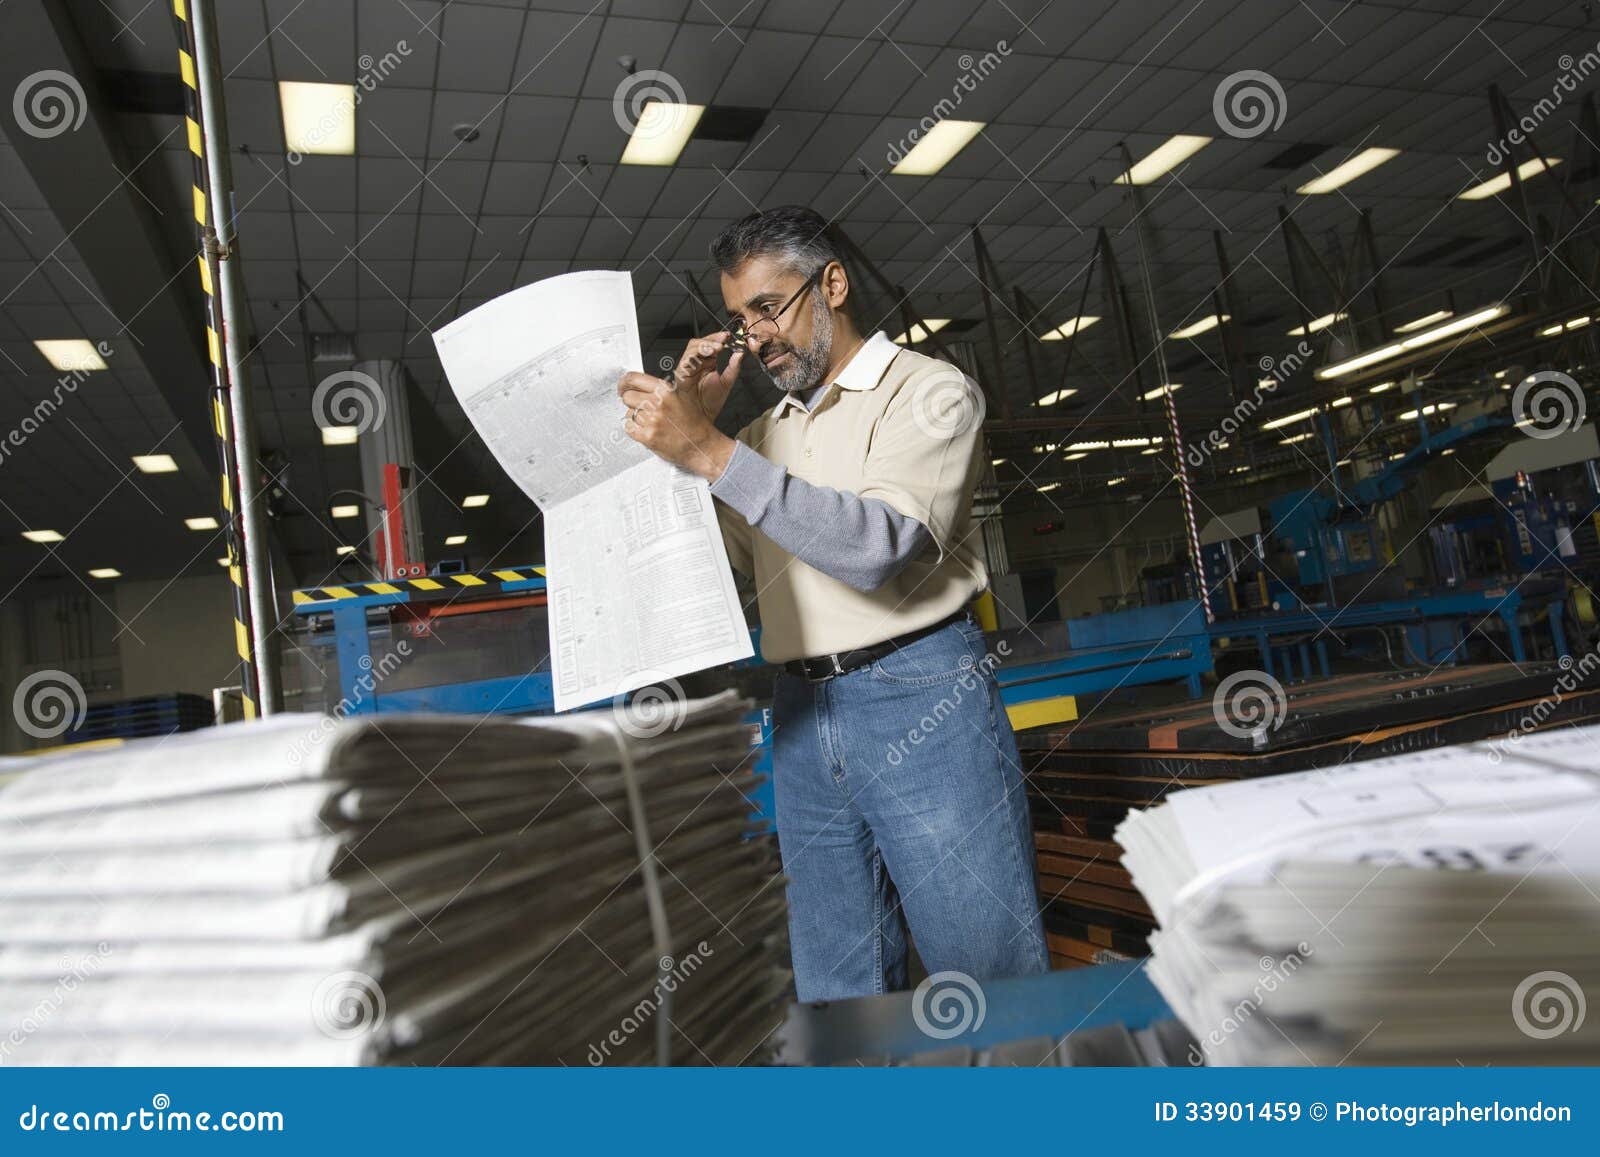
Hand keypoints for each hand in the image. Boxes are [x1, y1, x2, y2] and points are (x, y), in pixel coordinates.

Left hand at [617, 368, 734, 481]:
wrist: (700, 445)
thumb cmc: (694, 423)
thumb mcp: (683, 396)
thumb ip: (661, 388)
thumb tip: (638, 384)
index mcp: (666, 390)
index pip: (633, 378)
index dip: (623, 383)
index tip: (622, 387)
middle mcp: (658, 403)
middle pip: (627, 396)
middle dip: (631, 402)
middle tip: (641, 408)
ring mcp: (652, 420)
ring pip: (628, 413)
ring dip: (636, 418)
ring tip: (652, 422)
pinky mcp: (647, 436)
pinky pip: (629, 428)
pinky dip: (635, 430)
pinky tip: (648, 430)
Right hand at [671, 330, 744, 421]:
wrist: (704, 416)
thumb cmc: (711, 403)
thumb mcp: (727, 383)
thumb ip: (733, 368)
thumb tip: (740, 353)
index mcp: (707, 363)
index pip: (711, 345)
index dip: (718, 338)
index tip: (728, 336)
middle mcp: (697, 363)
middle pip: (700, 343)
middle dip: (711, 339)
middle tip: (723, 339)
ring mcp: (688, 368)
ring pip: (692, 348)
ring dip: (705, 345)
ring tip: (717, 347)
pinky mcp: (681, 373)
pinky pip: (686, 359)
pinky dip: (696, 354)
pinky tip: (707, 354)